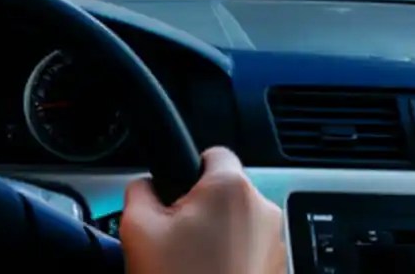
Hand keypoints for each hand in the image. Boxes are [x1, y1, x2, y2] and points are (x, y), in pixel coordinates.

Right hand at [121, 147, 285, 273]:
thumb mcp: (137, 228)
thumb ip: (139, 190)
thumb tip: (146, 185)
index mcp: (231, 189)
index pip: (212, 153)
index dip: (187, 171)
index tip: (174, 195)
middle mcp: (263, 210)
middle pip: (224, 192)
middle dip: (199, 210)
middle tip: (175, 239)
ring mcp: (276, 243)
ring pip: (237, 223)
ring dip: (216, 236)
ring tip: (191, 265)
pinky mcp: (277, 270)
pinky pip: (248, 251)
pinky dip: (230, 259)